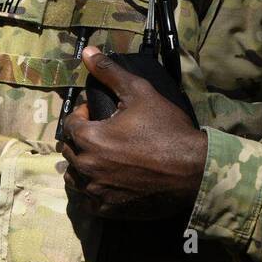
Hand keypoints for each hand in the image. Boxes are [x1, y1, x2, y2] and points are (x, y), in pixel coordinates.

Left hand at [60, 46, 207, 220]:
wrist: (193, 170)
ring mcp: (98, 192)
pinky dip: (92, 191)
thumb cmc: (166, 129)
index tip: (98, 112)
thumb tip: (87, 52)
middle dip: (80, 138)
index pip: (70, 124)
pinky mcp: (110, 210)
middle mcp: (88, 168)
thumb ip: (110, 72)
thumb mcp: (139, 92)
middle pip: (69, 151)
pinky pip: (89, 202)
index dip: (83, 114)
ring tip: (101, 156)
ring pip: (74, 178)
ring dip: (82, 165)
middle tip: (102, 132)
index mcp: (90, 139)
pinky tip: (107, 180)